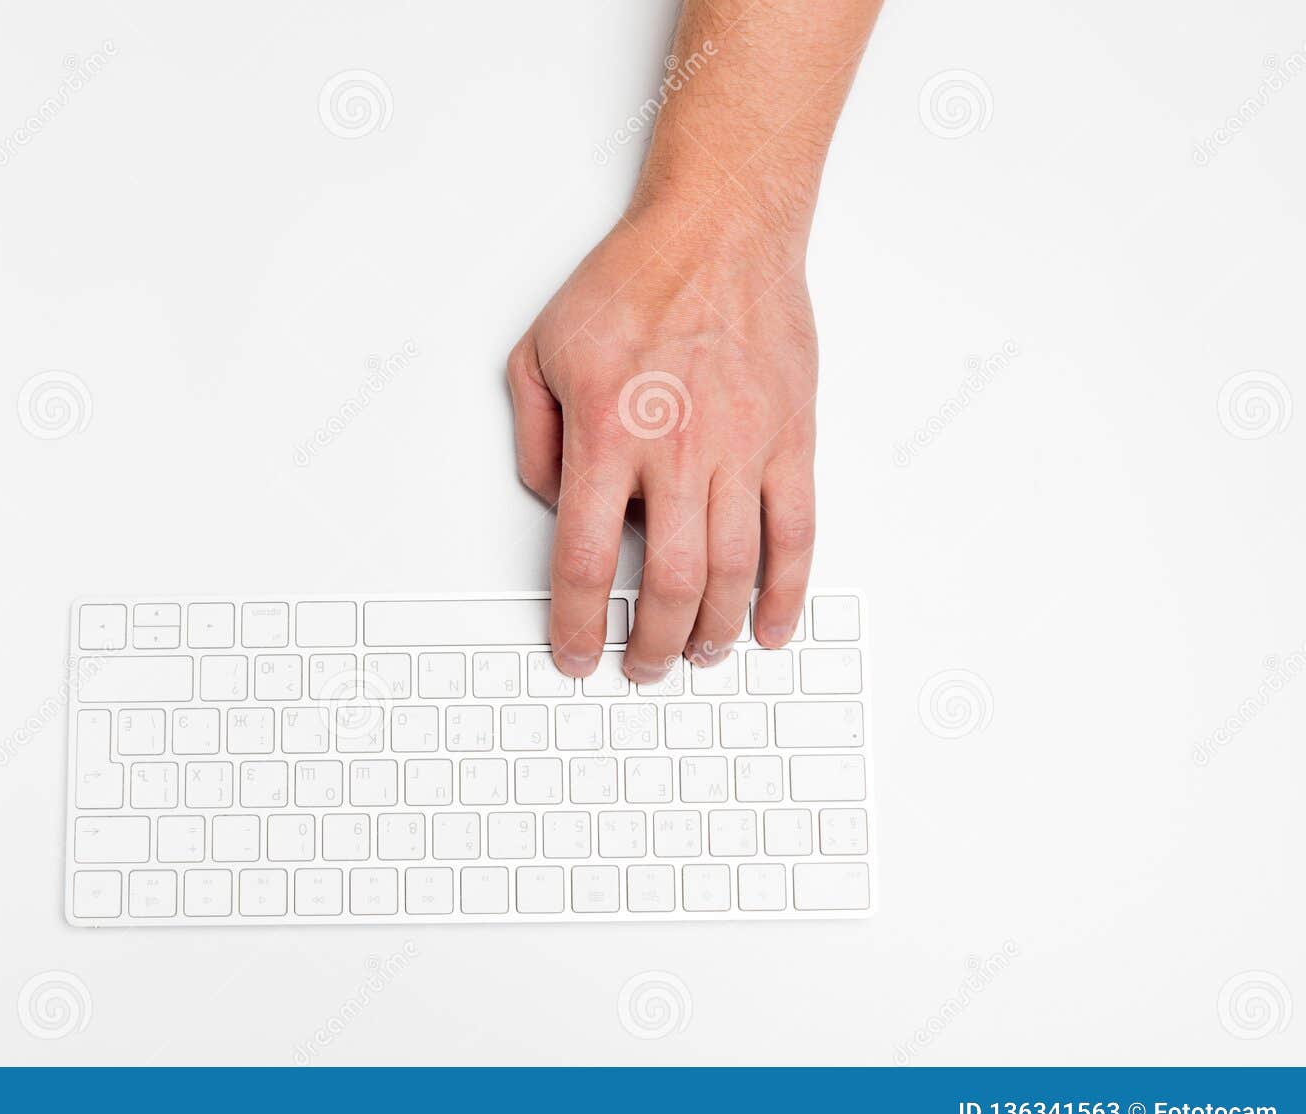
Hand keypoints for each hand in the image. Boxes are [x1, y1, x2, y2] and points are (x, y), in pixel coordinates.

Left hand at [507, 200, 818, 682]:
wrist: (717, 230)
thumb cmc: (633, 283)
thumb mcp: (538, 352)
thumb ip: (533, 440)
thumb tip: (551, 504)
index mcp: (605, 433)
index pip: (586, 560)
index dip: (578, 623)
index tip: (576, 653)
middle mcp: (675, 450)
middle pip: (670, 585)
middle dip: (653, 644)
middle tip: (642, 667)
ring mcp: (740, 448)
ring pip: (733, 570)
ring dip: (714, 630)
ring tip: (698, 655)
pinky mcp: (788, 439)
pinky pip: (796, 532)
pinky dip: (788, 591)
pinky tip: (771, 625)